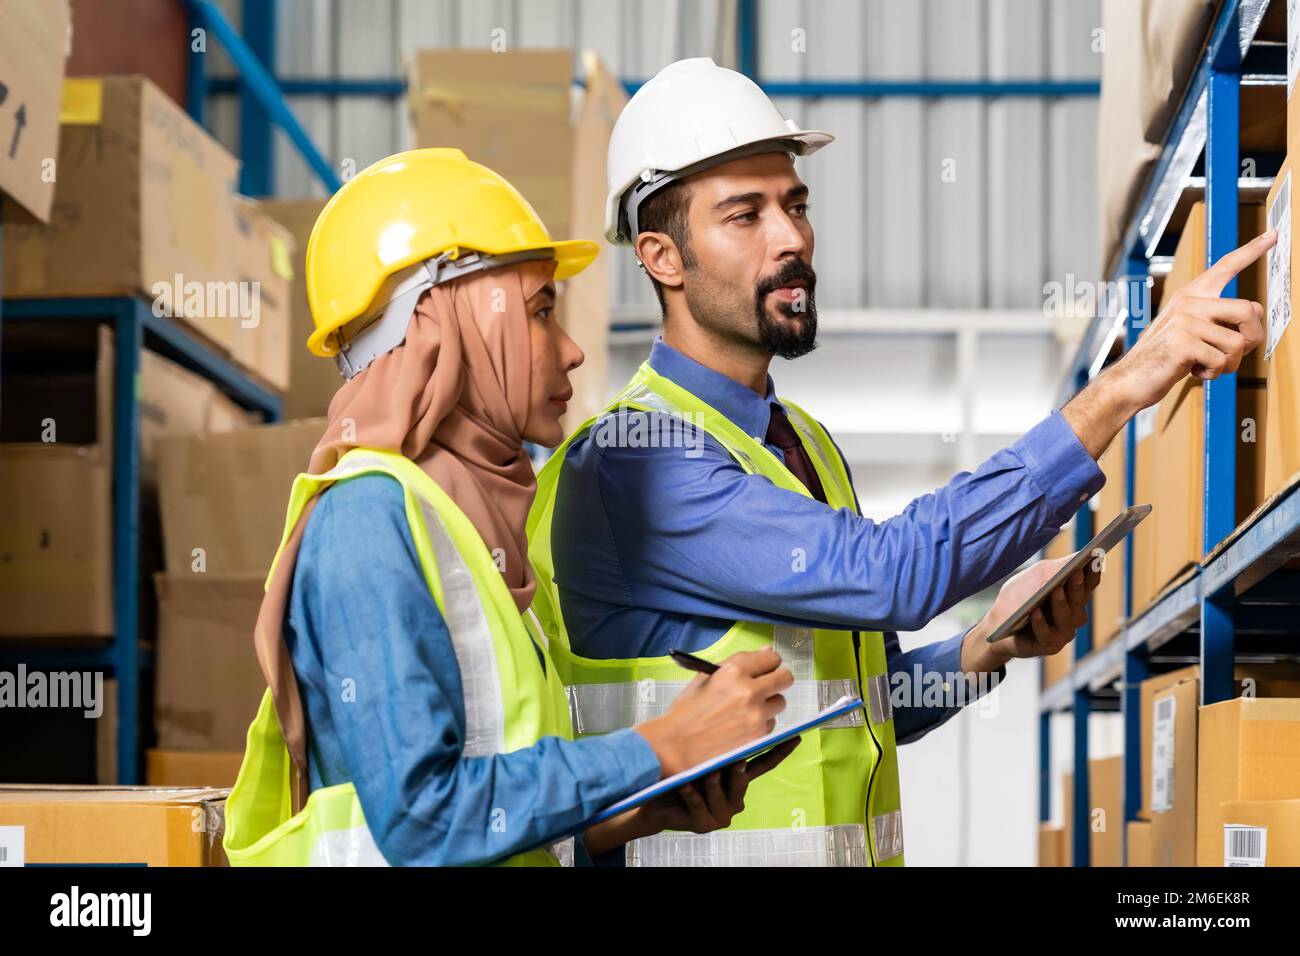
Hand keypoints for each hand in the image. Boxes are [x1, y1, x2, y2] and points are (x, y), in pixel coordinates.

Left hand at [584, 738, 799, 855]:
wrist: (650, 791)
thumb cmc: (677, 767)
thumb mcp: (705, 745)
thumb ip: (724, 728)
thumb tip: (741, 694)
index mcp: (736, 774)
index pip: (763, 760)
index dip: (779, 750)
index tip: (795, 737)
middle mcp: (735, 797)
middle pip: (745, 779)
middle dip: (739, 767)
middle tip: (737, 758)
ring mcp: (721, 813)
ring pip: (721, 792)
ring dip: (712, 780)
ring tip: (705, 773)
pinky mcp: (703, 823)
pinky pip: (698, 803)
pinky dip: (691, 793)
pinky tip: (685, 785)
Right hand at [633, 648, 791, 776]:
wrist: (676, 744)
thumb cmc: (687, 710)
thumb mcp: (706, 677)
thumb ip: (738, 663)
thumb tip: (766, 652)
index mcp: (734, 670)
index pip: (771, 657)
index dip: (768, 663)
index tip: (765, 669)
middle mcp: (749, 690)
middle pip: (785, 678)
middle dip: (777, 681)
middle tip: (767, 687)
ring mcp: (756, 714)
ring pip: (780, 702)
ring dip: (769, 704)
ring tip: (747, 710)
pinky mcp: (759, 735)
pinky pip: (771, 724)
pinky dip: (761, 724)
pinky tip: (742, 726)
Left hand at [963, 555, 1099, 670]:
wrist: (997, 624)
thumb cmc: (1019, 597)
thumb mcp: (1034, 577)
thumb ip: (1053, 570)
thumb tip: (1074, 559)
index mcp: (1072, 596)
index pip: (1087, 585)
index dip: (1092, 573)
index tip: (1095, 559)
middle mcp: (1073, 615)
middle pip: (1079, 601)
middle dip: (1077, 586)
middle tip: (1076, 572)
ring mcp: (1063, 632)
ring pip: (1066, 619)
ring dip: (1061, 604)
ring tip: (1056, 591)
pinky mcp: (1049, 645)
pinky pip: (1046, 634)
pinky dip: (1040, 623)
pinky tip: (1035, 612)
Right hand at [1062, 229, 1274, 457]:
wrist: (1130, 380)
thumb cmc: (1163, 358)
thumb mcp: (1191, 333)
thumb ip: (1217, 321)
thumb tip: (1255, 319)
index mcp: (1191, 296)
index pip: (1225, 267)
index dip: (1251, 250)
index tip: (1272, 234)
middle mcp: (1188, 303)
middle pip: (1248, 310)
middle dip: (1252, 339)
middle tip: (1235, 354)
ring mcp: (1184, 320)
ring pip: (1237, 342)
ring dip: (1229, 363)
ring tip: (1208, 366)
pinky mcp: (1183, 342)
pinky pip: (1221, 360)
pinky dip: (1213, 373)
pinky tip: (1195, 372)